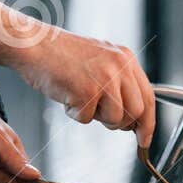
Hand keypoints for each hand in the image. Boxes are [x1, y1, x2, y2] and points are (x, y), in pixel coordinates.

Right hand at [11, 28, 154, 146]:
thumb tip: (133, 118)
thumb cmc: (61, 55)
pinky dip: (74, 113)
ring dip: (95, 117)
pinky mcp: (87, 90)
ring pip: (114, 119)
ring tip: (79, 98)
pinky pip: (87, 119)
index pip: (148, 97)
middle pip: (136, 112)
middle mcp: (119, 66)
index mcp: (125, 58)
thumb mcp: (101, 61)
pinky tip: (67, 95)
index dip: (147, 122)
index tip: (144, 138)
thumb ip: (119, 83)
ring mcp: (105, 78)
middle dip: (120, 123)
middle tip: (102, 117)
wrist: (34, 44)